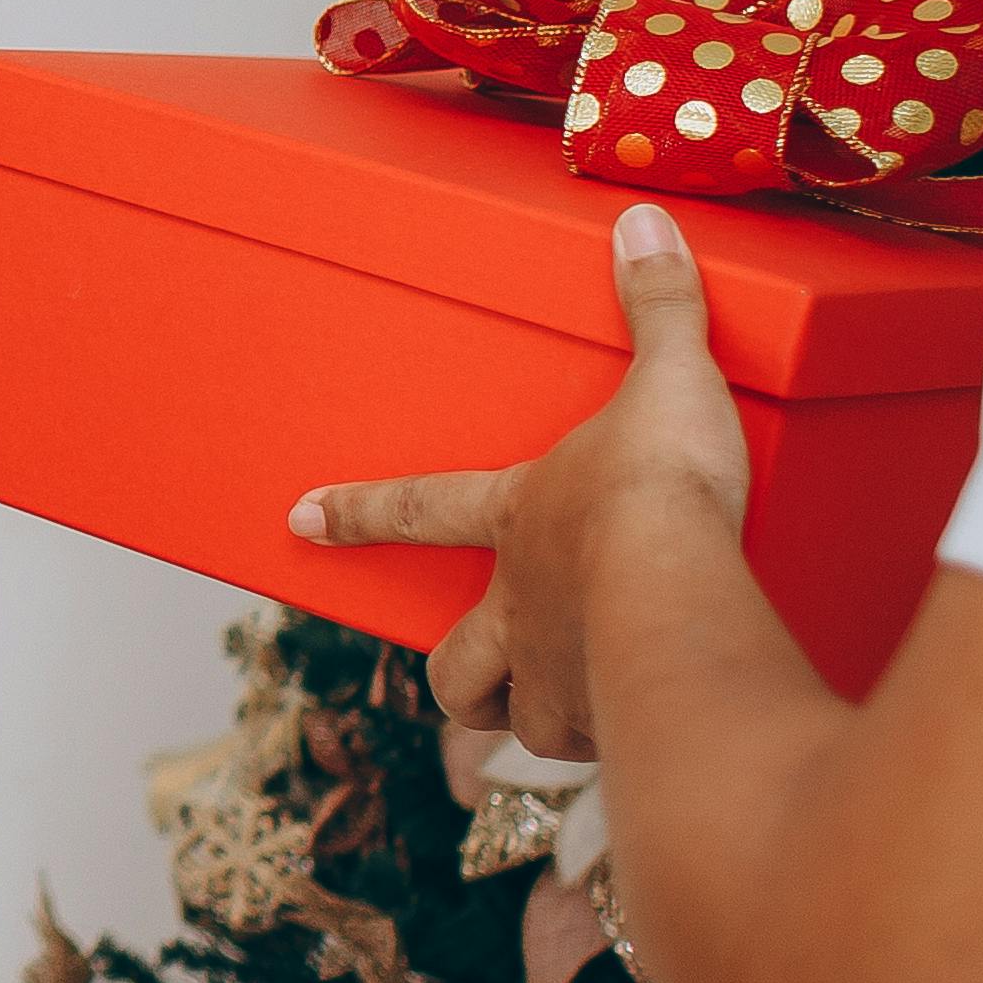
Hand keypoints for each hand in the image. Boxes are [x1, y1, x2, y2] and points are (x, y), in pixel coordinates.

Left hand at [288, 204, 748, 761]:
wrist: (681, 589)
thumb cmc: (658, 488)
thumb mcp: (668, 378)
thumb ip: (660, 308)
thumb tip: (646, 224)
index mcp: (516, 517)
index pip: (416, 508)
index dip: (359, 510)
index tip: (301, 518)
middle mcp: (519, 610)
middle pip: (456, 667)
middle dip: (459, 678)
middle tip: (476, 680)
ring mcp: (556, 679)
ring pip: (515, 723)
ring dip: (533, 723)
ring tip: (571, 719)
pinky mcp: (610, 733)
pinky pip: (598, 758)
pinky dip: (617, 751)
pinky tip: (648, 745)